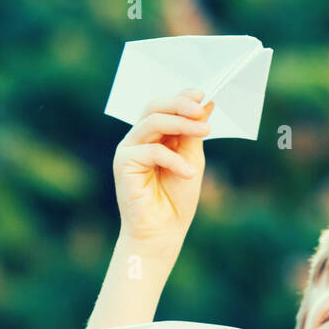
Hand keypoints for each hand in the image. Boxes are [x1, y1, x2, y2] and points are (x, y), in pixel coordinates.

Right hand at [114, 88, 211, 247]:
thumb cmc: (176, 200)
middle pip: (155, 107)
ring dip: (181, 123)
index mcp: (154, 136)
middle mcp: (138, 139)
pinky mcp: (123, 163)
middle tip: (202, 111)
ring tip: (205, 132)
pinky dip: (173, 159)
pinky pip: (152, 150)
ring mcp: (128, 150)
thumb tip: (205, 103)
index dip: (182, 97)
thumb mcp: (192, 159)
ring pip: (153, 122)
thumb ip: (194, 133)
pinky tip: (189, 173)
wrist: (163, 232)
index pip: (164, 107)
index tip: (202, 95)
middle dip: (180, 105)